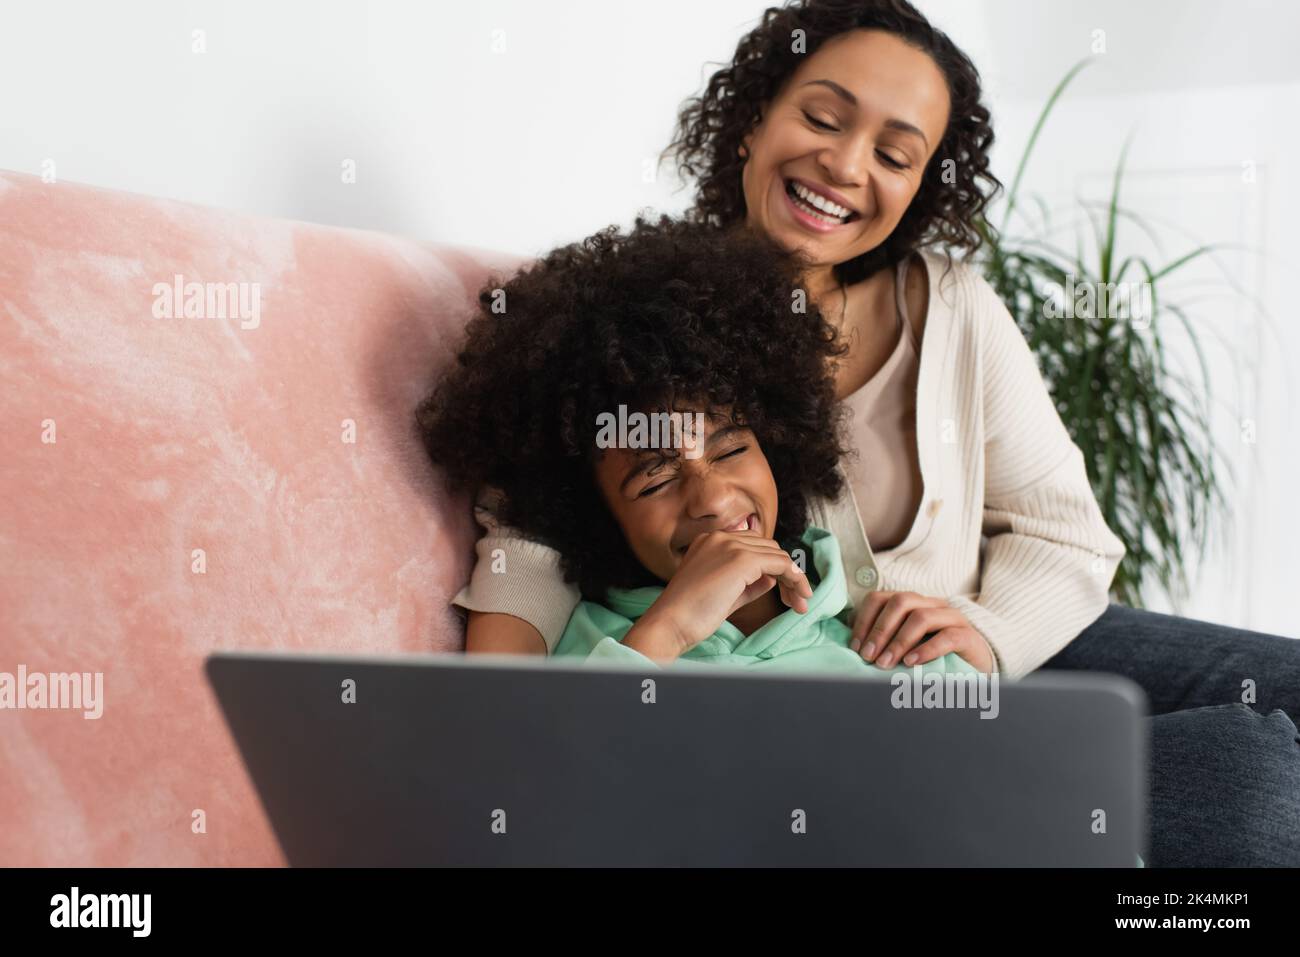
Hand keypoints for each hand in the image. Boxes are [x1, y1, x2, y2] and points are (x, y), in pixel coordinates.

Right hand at [631, 530, 812, 657]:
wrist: (671, 622)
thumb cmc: (690, 614)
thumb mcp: (724, 594)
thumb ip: (748, 583)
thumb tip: (771, 578)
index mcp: (709, 541)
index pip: (753, 546)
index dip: (773, 568)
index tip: (785, 593)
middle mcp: (720, 537)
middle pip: (769, 548)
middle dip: (787, 574)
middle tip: (797, 601)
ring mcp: (730, 545)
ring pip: (778, 554)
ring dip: (794, 578)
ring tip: (801, 603)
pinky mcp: (741, 559)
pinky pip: (780, 563)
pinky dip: (793, 577)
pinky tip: (798, 595)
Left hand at [848, 590, 994, 672]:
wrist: (976, 672)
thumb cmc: (932, 659)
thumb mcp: (904, 647)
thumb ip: (883, 642)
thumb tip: (854, 648)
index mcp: (912, 603)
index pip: (880, 598)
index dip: (864, 620)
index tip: (855, 647)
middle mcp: (931, 604)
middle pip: (900, 602)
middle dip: (879, 630)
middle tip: (868, 656)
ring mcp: (952, 617)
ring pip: (921, 617)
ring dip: (898, 642)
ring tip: (885, 664)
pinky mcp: (968, 636)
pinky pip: (947, 637)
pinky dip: (926, 650)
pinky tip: (911, 663)